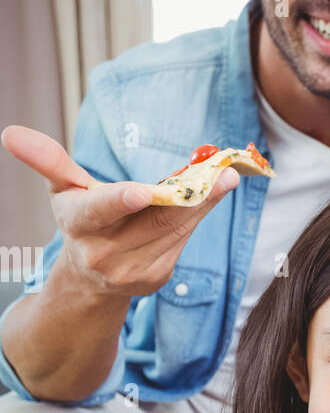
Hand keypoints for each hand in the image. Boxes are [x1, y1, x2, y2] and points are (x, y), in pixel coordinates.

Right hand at [0, 125, 238, 297]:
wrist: (90, 278)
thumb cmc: (80, 220)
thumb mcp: (63, 190)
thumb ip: (47, 160)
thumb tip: (10, 133)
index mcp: (79, 225)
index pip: (99, 211)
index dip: (120, 201)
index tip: (142, 191)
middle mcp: (104, 253)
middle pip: (155, 218)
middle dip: (190, 196)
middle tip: (221, 173)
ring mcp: (133, 270)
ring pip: (175, 229)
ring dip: (204, 203)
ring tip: (225, 178)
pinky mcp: (156, 277)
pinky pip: (182, 241)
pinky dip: (198, 217)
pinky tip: (210, 197)